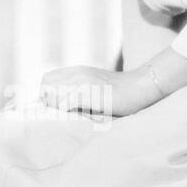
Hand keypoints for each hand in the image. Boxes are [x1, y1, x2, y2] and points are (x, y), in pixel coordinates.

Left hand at [39, 65, 159, 117]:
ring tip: (70, 115)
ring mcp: (83, 82)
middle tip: (61, 113)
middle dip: (49, 101)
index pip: (46, 79)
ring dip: (57, 107)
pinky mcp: (91, 92)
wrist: (141, 87)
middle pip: (46, 86)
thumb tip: (61, 107)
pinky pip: (67, 103)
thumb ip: (79, 92)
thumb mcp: (96, 87)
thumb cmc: (121, 94)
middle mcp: (77, 73)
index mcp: (77, 71)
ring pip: (54, 94)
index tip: (55, 106)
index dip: (47, 93)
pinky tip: (78, 115)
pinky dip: (67, 110)